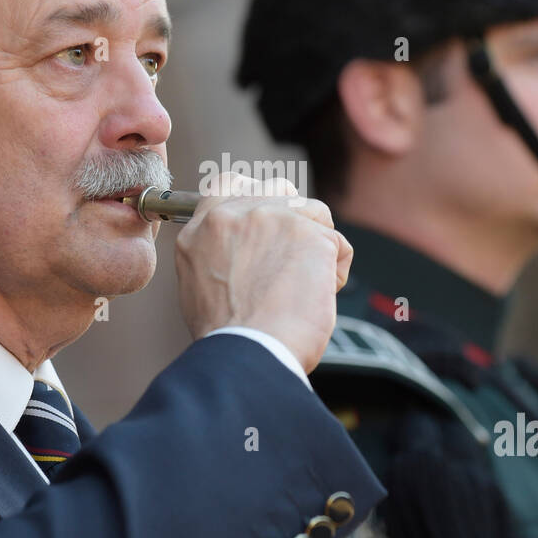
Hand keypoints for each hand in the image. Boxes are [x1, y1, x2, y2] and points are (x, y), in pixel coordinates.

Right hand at [174, 173, 351, 373]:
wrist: (248, 353)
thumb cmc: (230, 338)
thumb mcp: (199, 286)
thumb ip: (218, 253)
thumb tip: (245, 251)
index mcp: (201, 230)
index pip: (229, 184)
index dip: (256, 197)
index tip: (268, 218)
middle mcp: (231, 215)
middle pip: (278, 189)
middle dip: (295, 217)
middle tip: (295, 257)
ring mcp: (270, 217)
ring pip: (313, 213)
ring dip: (317, 246)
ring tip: (303, 287)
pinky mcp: (307, 232)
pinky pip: (338, 244)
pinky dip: (336, 272)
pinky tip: (319, 296)